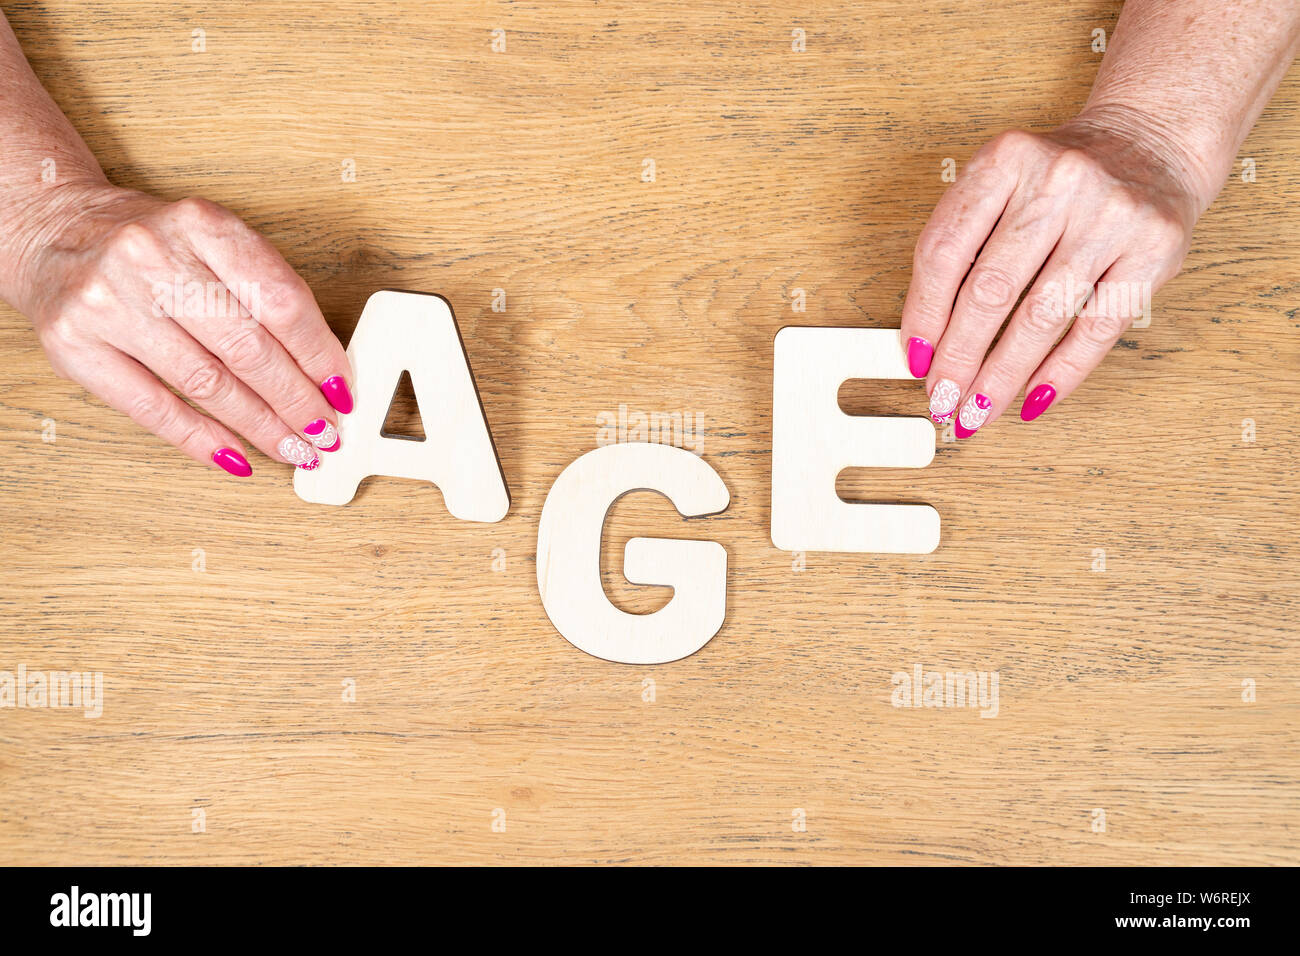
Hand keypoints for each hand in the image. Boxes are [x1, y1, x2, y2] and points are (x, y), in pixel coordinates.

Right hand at [13, 185, 352, 475]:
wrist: (54, 230)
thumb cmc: (149, 243)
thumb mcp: (212, 240)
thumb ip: (263, 290)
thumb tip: (319, 368)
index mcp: (200, 223)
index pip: (280, 301)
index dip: (319, 355)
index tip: (341, 390)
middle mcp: (151, 257)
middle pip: (248, 348)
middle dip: (297, 401)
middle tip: (324, 431)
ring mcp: (108, 303)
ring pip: (207, 384)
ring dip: (261, 427)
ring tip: (294, 448)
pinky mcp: (76, 347)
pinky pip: (154, 409)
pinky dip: (203, 440)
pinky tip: (237, 456)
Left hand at [900, 116, 1200, 436]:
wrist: (1152, 144)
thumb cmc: (1061, 180)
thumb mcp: (1001, 185)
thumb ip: (963, 244)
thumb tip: (927, 339)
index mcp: (1006, 159)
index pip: (945, 251)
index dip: (922, 314)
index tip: (915, 358)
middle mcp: (1059, 182)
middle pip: (990, 290)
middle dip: (959, 357)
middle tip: (942, 397)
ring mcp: (1111, 215)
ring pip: (1041, 316)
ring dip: (1002, 376)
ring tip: (978, 410)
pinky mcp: (1154, 249)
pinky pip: (1097, 328)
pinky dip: (1061, 373)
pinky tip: (1033, 400)